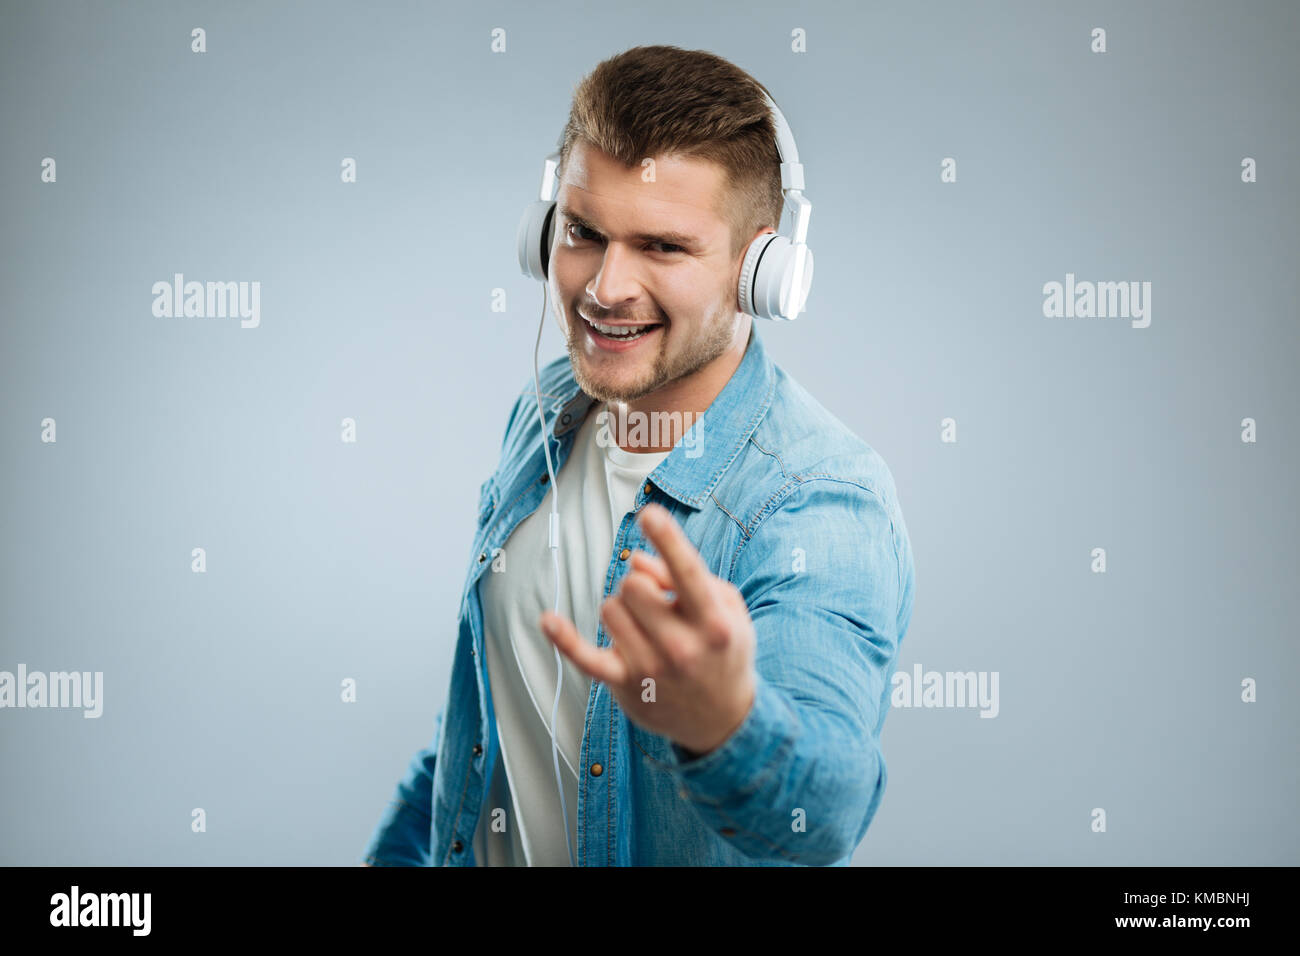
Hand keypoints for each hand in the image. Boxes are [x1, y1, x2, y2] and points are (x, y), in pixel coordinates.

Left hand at [540, 502, 756, 756]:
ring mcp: (650, 668)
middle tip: (656, 602)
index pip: (687, 573)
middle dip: (639, 584)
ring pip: (610, 608)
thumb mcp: (728, 608)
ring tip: (645, 627)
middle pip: (634, 585)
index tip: (649, 514)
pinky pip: (585, 657)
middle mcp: (682, 647)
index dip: (668, 540)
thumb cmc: (723, 649)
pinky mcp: (624, 684)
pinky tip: (548, 620)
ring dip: (622, 609)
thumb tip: (637, 560)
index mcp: (714, 622)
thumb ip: (687, 576)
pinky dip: (564, 639)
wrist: (722, 720)